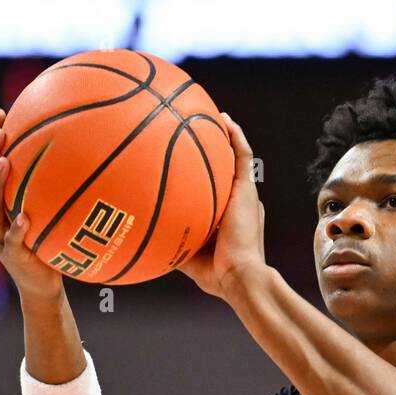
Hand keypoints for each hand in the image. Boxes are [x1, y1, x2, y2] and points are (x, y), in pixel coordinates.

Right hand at [0, 109, 64, 303]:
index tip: (0, 113)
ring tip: (5, 162)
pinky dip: (17, 229)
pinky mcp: (12, 258)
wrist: (42, 286)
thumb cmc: (47, 244)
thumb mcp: (46, 212)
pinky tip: (25, 217)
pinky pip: (12, 241)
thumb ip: (50, 188)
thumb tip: (78, 152)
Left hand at [176, 113, 266, 298]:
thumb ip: (172, 244)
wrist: (239, 275)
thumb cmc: (217, 274)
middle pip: (225, 172)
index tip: (185, 167)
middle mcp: (238, 202)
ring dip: (226, 137)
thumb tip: (147, 241)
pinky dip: (235, 136)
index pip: (215, 192)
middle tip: (196, 135)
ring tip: (212, 118)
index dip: (203, 178)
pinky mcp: (248, 190)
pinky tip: (224, 120)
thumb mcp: (189, 258)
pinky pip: (243, 155)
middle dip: (213, 153)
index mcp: (228, 218)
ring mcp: (244, 195)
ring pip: (236, 158)